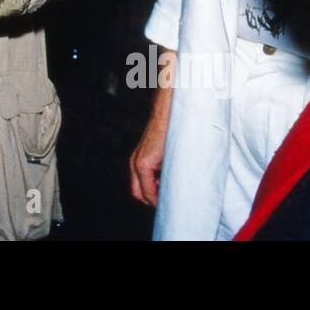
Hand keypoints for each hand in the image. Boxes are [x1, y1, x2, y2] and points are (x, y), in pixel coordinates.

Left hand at [129, 65, 173, 206]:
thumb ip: (164, 164)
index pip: (142, 190)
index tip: (169, 197)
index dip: (155, 198)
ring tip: (173, 193)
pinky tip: (171, 190)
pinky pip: (147, 190)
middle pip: (140, 195)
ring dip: (157, 198)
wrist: (170, 109)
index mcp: (140, 160)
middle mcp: (135, 162)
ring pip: (142, 194)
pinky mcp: (144, 162)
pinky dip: (157, 195)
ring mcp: (138, 162)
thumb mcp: (167, 150)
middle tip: (171, 197)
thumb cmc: (174, 128)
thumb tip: (171, 181)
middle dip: (154, 200)